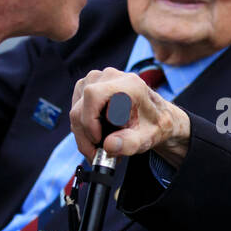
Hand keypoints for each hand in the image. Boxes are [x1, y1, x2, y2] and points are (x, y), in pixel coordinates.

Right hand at [70, 67, 190, 164]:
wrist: (155, 117)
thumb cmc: (152, 125)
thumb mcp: (148, 138)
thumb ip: (130, 143)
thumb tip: (108, 145)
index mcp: (128, 84)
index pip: (93, 96)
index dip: (90, 122)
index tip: (100, 141)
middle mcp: (110, 76)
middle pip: (80, 109)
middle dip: (86, 137)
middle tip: (99, 154)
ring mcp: (96, 79)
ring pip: (75, 112)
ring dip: (84, 135)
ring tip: (104, 145)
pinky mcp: (87, 86)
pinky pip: (75, 111)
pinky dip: (83, 129)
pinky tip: (99, 135)